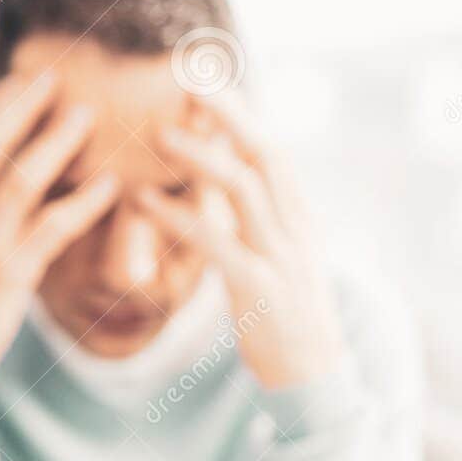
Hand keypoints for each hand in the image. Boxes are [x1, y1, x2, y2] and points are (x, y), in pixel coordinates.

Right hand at [0, 72, 120, 379]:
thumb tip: (0, 176)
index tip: (25, 80)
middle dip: (22, 108)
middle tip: (58, 79)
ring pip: (21, 181)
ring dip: (56, 144)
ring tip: (87, 116)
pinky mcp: (10, 274)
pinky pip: (51, 229)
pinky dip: (82, 203)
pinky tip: (110, 186)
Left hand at [133, 93, 345, 389]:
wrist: (316, 380)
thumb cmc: (289, 322)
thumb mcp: (281, 262)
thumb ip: (259, 222)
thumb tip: (231, 185)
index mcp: (301, 220)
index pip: (273, 152)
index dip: (242, 113)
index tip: (208, 80)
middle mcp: (296, 231)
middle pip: (265, 154)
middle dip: (229, 113)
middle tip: (188, 79)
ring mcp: (282, 259)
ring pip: (245, 189)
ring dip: (201, 156)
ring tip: (160, 135)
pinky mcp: (261, 290)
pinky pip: (218, 243)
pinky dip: (179, 217)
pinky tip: (145, 202)